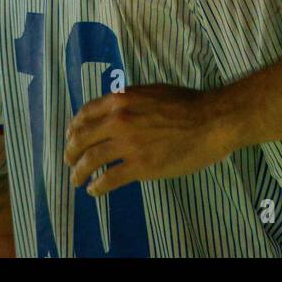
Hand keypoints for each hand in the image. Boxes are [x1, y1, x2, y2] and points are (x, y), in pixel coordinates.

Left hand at [64, 84, 234, 195]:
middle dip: (70, 152)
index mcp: (122, 99)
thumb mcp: (153, 92)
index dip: (74, 128)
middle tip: (70, 162)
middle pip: (82, 139)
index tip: (71, 137)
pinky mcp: (141, 166)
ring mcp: (129, 144)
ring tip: (76, 180)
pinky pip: (109, 179)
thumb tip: (115, 111)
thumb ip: (130, 101)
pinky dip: (97, 187)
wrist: (212, 121)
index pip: (85, 114)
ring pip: (90, 160)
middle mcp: (119, 120)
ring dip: (78, 172)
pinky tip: (94, 190)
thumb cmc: (188, 104)